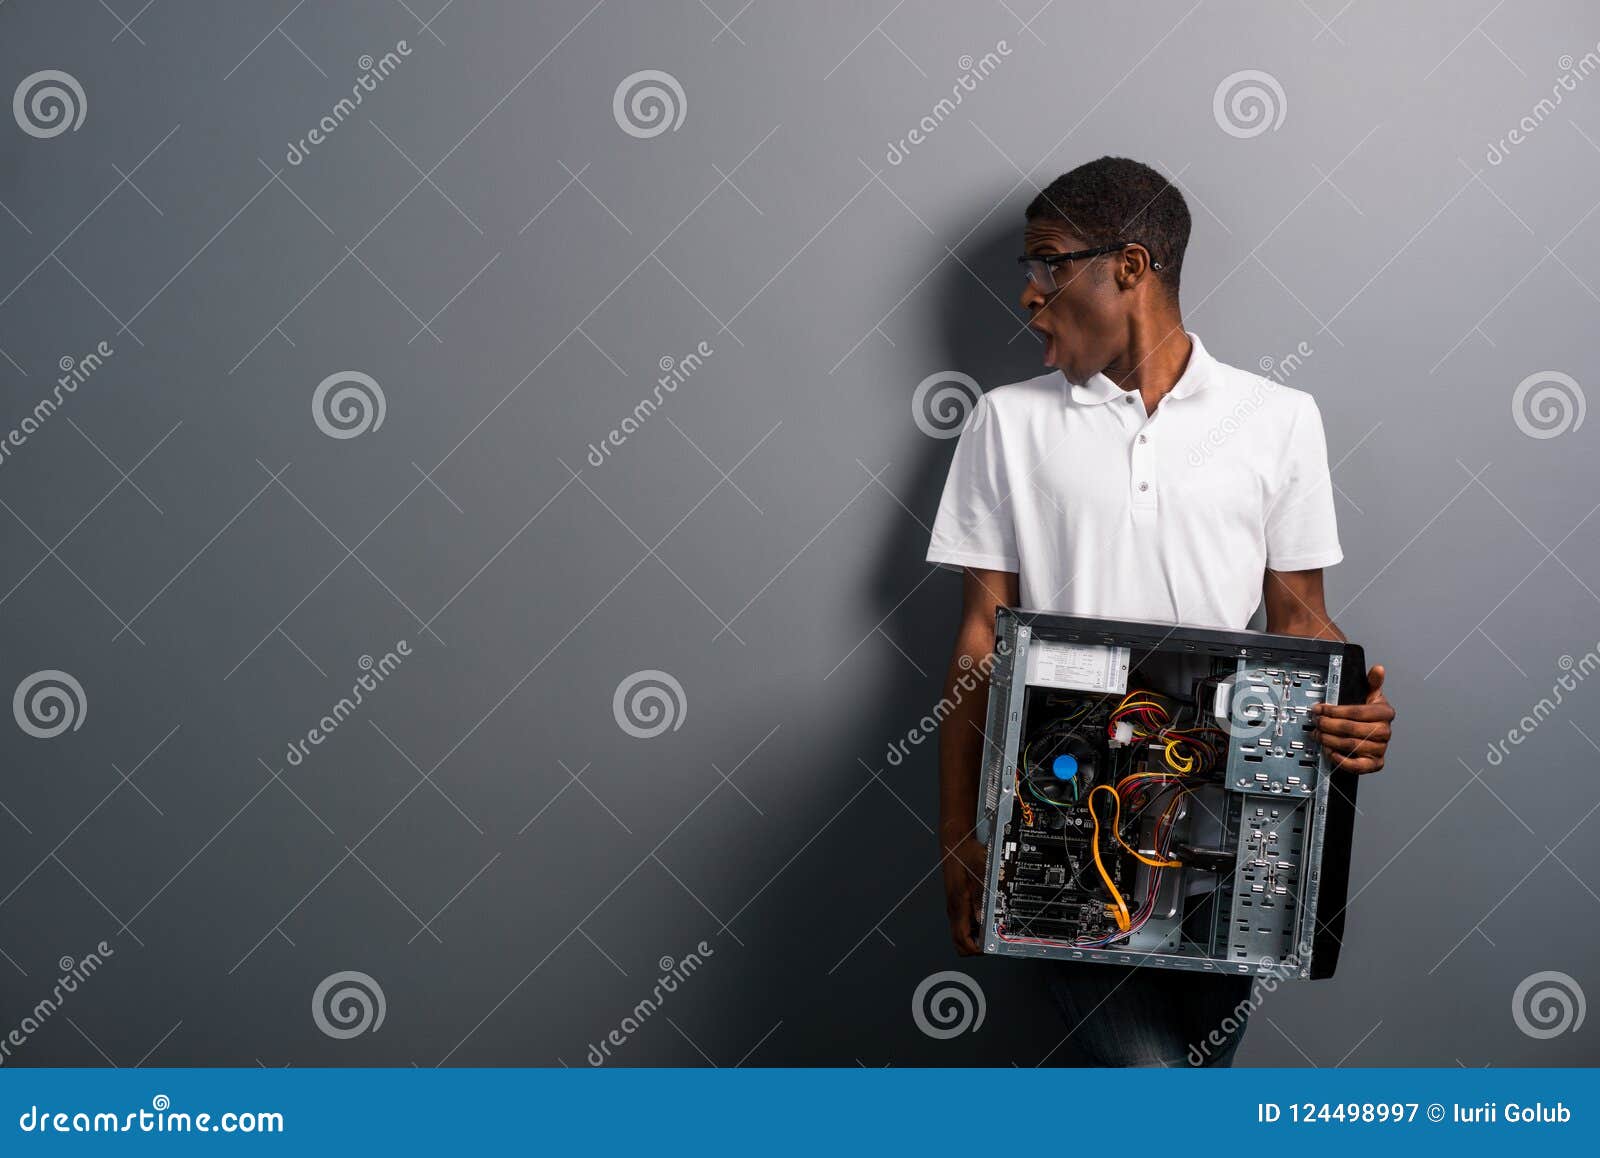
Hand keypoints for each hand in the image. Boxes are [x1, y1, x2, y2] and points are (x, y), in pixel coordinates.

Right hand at [941, 834, 988, 955]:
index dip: (976, 950)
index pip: (962, 939)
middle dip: (976, 947)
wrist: (955, 842)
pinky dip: (975, 926)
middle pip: (959, 941)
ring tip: (993, 928)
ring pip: (962, 933)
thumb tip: (984, 919)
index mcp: (958, 904)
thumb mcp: (980, 871)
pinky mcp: (958, 901)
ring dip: (976, 937)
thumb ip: (982, 896)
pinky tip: (987, 915)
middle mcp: (954, 908)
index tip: (990, 948)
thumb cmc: (965, 853)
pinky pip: (965, 922)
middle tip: (993, 941)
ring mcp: (955, 906)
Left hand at [1312, 664, 1393, 773]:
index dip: (1335, 711)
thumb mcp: (1371, 695)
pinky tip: (1330, 752)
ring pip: (1351, 745)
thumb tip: (1378, 669)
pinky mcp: (1375, 763)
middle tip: (1316, 722)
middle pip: (1351, 728)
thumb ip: (1372, 682)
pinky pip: (1359, 766)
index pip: (1357, 711)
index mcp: (1384, 713)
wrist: (1375, 735)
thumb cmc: (1370, 714)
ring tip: (1318, 734)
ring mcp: (1380, 748)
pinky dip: (1342, 760)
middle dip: (1328, 725)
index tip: (1320, 709)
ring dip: (1330, 740)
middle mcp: (1384, 731)